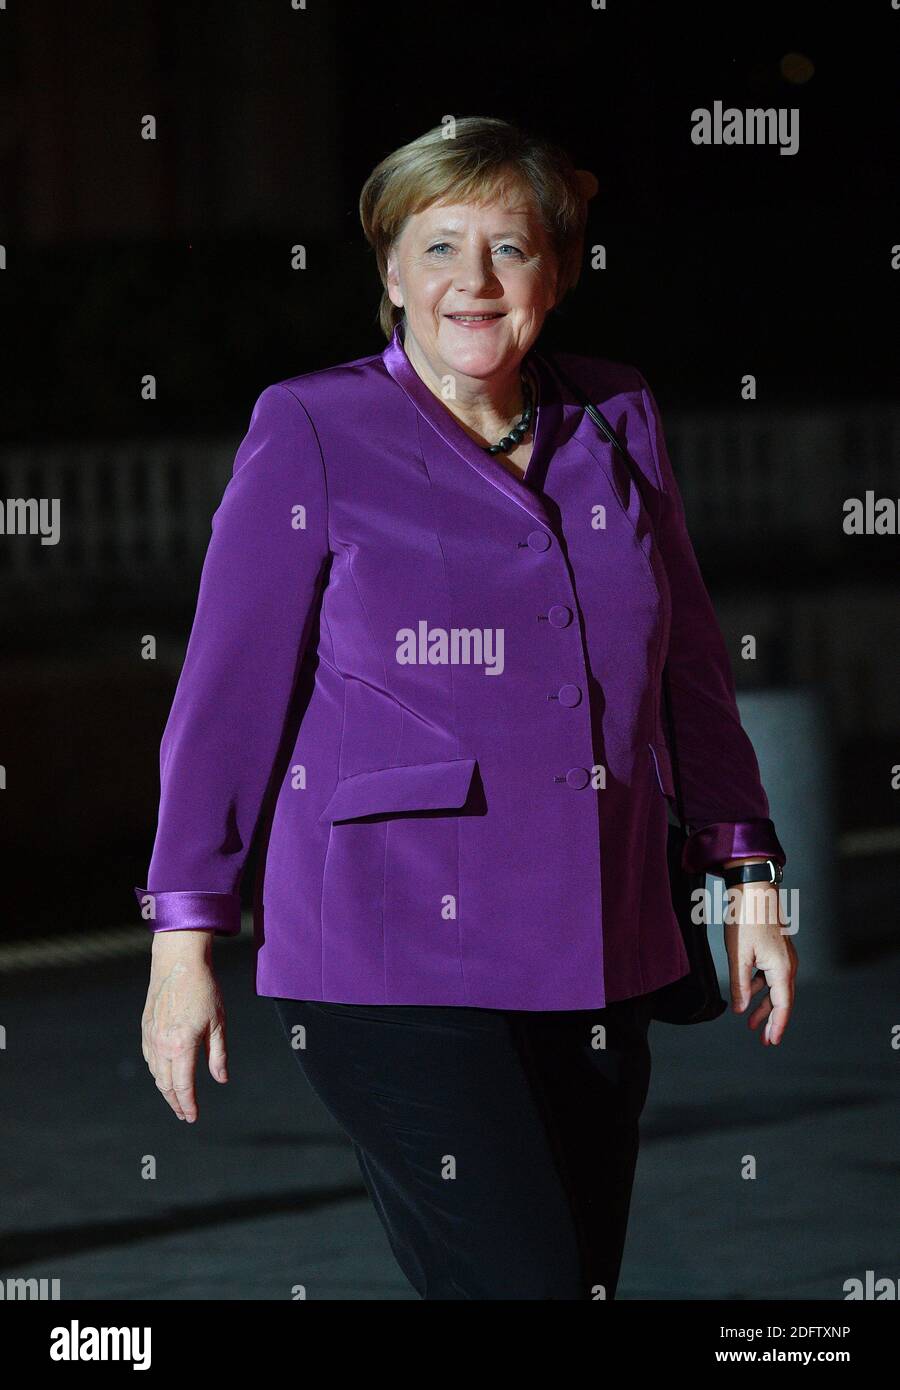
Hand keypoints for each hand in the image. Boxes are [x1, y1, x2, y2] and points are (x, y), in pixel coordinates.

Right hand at [141, 931, 227, 1121]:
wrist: (178, 963)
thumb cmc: (204, 990)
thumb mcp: (218, 1023)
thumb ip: (218, 1055)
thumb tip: (221, 1080)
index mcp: (181, 1046)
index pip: (183, 1086)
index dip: (188, 1105)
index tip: (192, 1117)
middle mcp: (162, 1045)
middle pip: (165, 1085)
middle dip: (175, 1102)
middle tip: (184, 1114)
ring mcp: (150, 1036)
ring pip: (155, 1073)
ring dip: (165, 1089)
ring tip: (176, 1098)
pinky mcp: (145, 1027)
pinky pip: (149, 1058)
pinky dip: (157, 1072)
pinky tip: (164, 1074)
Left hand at [723, 883, 797, 1045]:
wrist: (755, 888)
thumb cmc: (747, 919)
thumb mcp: (738, 955)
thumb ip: (740, 985)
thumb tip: (740, 1009)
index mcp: (781, 969)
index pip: (782, 1006)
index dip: (778, 1025)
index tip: (772, 1042)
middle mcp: (788, 965)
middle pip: (782, 1000)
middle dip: (772, 1020)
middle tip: (764, 1040)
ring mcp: (784, 956)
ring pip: (776, 988)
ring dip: (764, 1005)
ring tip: (751, 1022)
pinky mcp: (777, 948)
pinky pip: (771, 975)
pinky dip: (761, 988)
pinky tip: (749, 993)